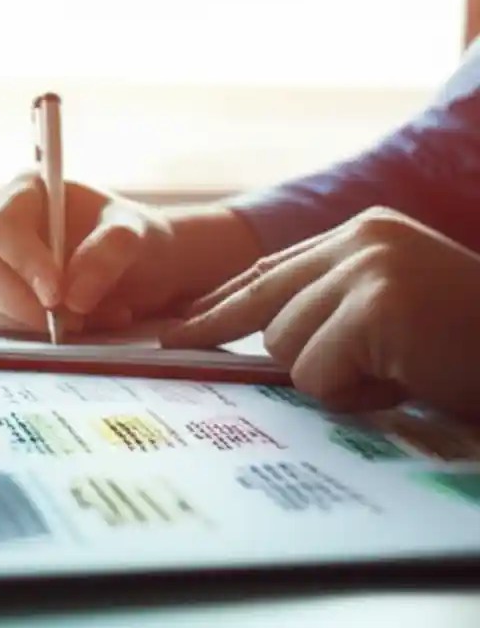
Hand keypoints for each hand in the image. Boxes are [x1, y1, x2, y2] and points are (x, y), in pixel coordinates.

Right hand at [0, 174, 196, 332]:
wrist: (140, 270)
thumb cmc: (130, 239)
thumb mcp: (136, 234)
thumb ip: (111, 250)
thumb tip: (73, 296)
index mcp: (25, 193)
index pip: (2, 226)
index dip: (24, 261)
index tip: (56, 294)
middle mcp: (0, 229)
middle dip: (25, 303)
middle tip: (73, 322)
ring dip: (33, 324)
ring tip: (88, 322)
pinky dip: (34, 336)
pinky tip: (77, 328)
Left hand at [163, 207, 479, 415]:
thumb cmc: (467, 348)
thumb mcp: (396, 312)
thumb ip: (334, 307)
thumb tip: (256, 330)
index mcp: (365, 232)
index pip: (271, 269)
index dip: (220, 302)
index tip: (177, 326)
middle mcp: (361, 239)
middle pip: (264, 304)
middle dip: (240, 336)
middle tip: (203, 344)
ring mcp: (368, 268)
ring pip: (284, 344)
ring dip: (332, 379)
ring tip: (396, 374)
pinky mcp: (375, 307)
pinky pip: (315, 372)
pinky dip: (352, 395)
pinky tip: (402, 383)